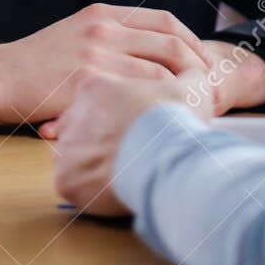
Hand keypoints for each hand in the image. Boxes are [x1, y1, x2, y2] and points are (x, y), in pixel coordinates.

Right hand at [37, 33, 264, 138]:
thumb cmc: (33, 64)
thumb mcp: (73, 35)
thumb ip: (108, 38)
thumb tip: (148, 57)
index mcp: (103, 14)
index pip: (165, 20)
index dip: (192, 41)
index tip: (204, 62)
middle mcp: (104, 28)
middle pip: (172, 43)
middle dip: (199, 68)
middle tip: (210, 91)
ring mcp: (97, 53)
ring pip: (160, 71)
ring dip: (183, 92)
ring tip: (193, 110)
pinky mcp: (87, 80)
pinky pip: (137, 94)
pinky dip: (156, 107)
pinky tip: (164, 120)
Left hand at [52, 70, 203, 217]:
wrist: (167, 154)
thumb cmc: (178, 118)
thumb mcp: (190, 86)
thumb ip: (187, 78)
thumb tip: (198, 75)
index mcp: (94, 85)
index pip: (92, 98)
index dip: (111, 114)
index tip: (130, 127)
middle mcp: (72, 113)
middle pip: (78, 125)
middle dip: (97, 138)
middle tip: (125, 151)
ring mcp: (67, 147)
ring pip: (73, 155)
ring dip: (91, 163)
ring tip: (121, 171)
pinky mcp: (66, 178)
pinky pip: (71, 184)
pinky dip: (88, 189)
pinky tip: (110, 188)